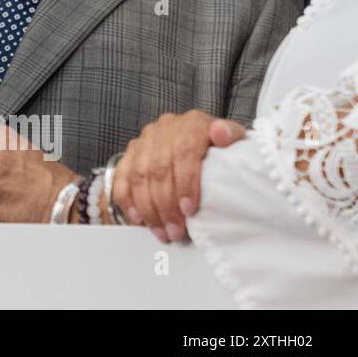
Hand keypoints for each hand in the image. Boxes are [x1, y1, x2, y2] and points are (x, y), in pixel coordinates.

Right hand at [112, 110, 245, 241]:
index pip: (184, 152)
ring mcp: (145, 140)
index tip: (189, 210)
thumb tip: (221, 133)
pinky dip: (126, 199)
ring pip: (138, 175)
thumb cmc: (221, 149)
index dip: (185, 183)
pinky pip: (121, 176)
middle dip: (165, 205)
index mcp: (191, 124)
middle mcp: (164, 129)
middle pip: (158, 168)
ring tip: (161, 232)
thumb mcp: (236, 141)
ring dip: (147, 208)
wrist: (202, 138)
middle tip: (175, 232)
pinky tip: (137, 218)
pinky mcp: (130, 152)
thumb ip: (231, 136)